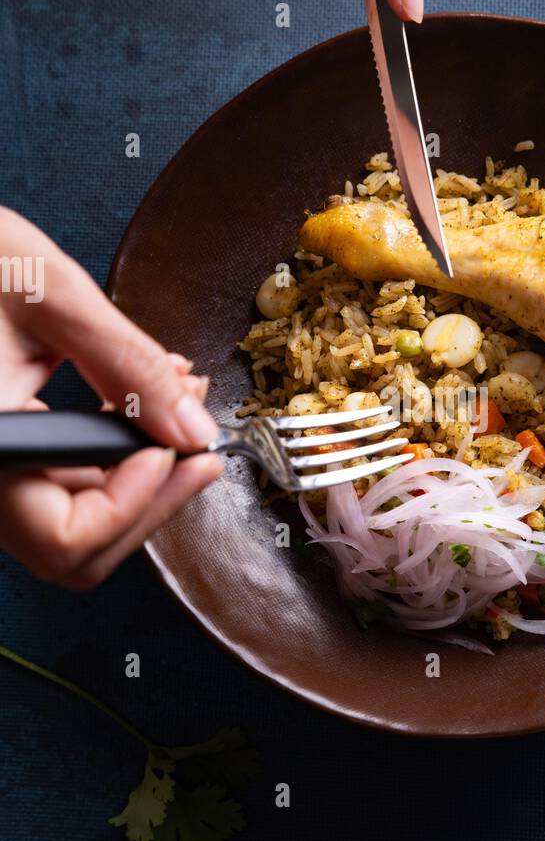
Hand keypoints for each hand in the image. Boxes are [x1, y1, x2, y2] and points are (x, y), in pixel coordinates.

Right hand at [0, 206, 221, 588]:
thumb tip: (190, 425)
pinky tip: (137, 412)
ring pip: (68, 526)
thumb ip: (127, 366)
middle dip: (148, 500)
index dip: (133, 505)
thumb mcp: (48, 293)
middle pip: (74, 547)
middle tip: (200, 453)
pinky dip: (105, 461)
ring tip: (175, 413)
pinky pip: (52, 489)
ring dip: (135, 481)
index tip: (174, 451)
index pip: (63, 539)